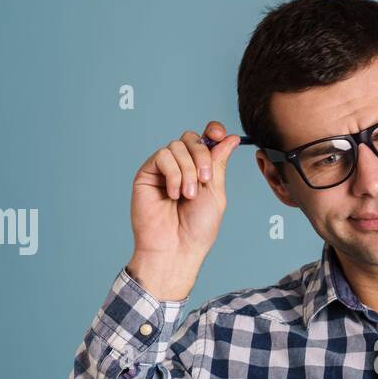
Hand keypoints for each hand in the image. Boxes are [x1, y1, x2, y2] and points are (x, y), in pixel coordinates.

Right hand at [128, 121, 241, 299]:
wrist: (176, 247)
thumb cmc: (197, 227)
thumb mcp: (216, 192)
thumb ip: (219, 163)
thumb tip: (230, 138)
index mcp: (200, 169)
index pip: (205, 139)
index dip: (212, 131)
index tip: (217, 134)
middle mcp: (181, 166)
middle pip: (191, 138)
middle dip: (202, 155)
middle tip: (205, 180)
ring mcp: (163, 169)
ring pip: (177, 146)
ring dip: (188, 171)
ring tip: (188, 195)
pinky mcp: (147, 174)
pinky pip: (162, 156)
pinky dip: (173, 174)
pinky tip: (173, 194)